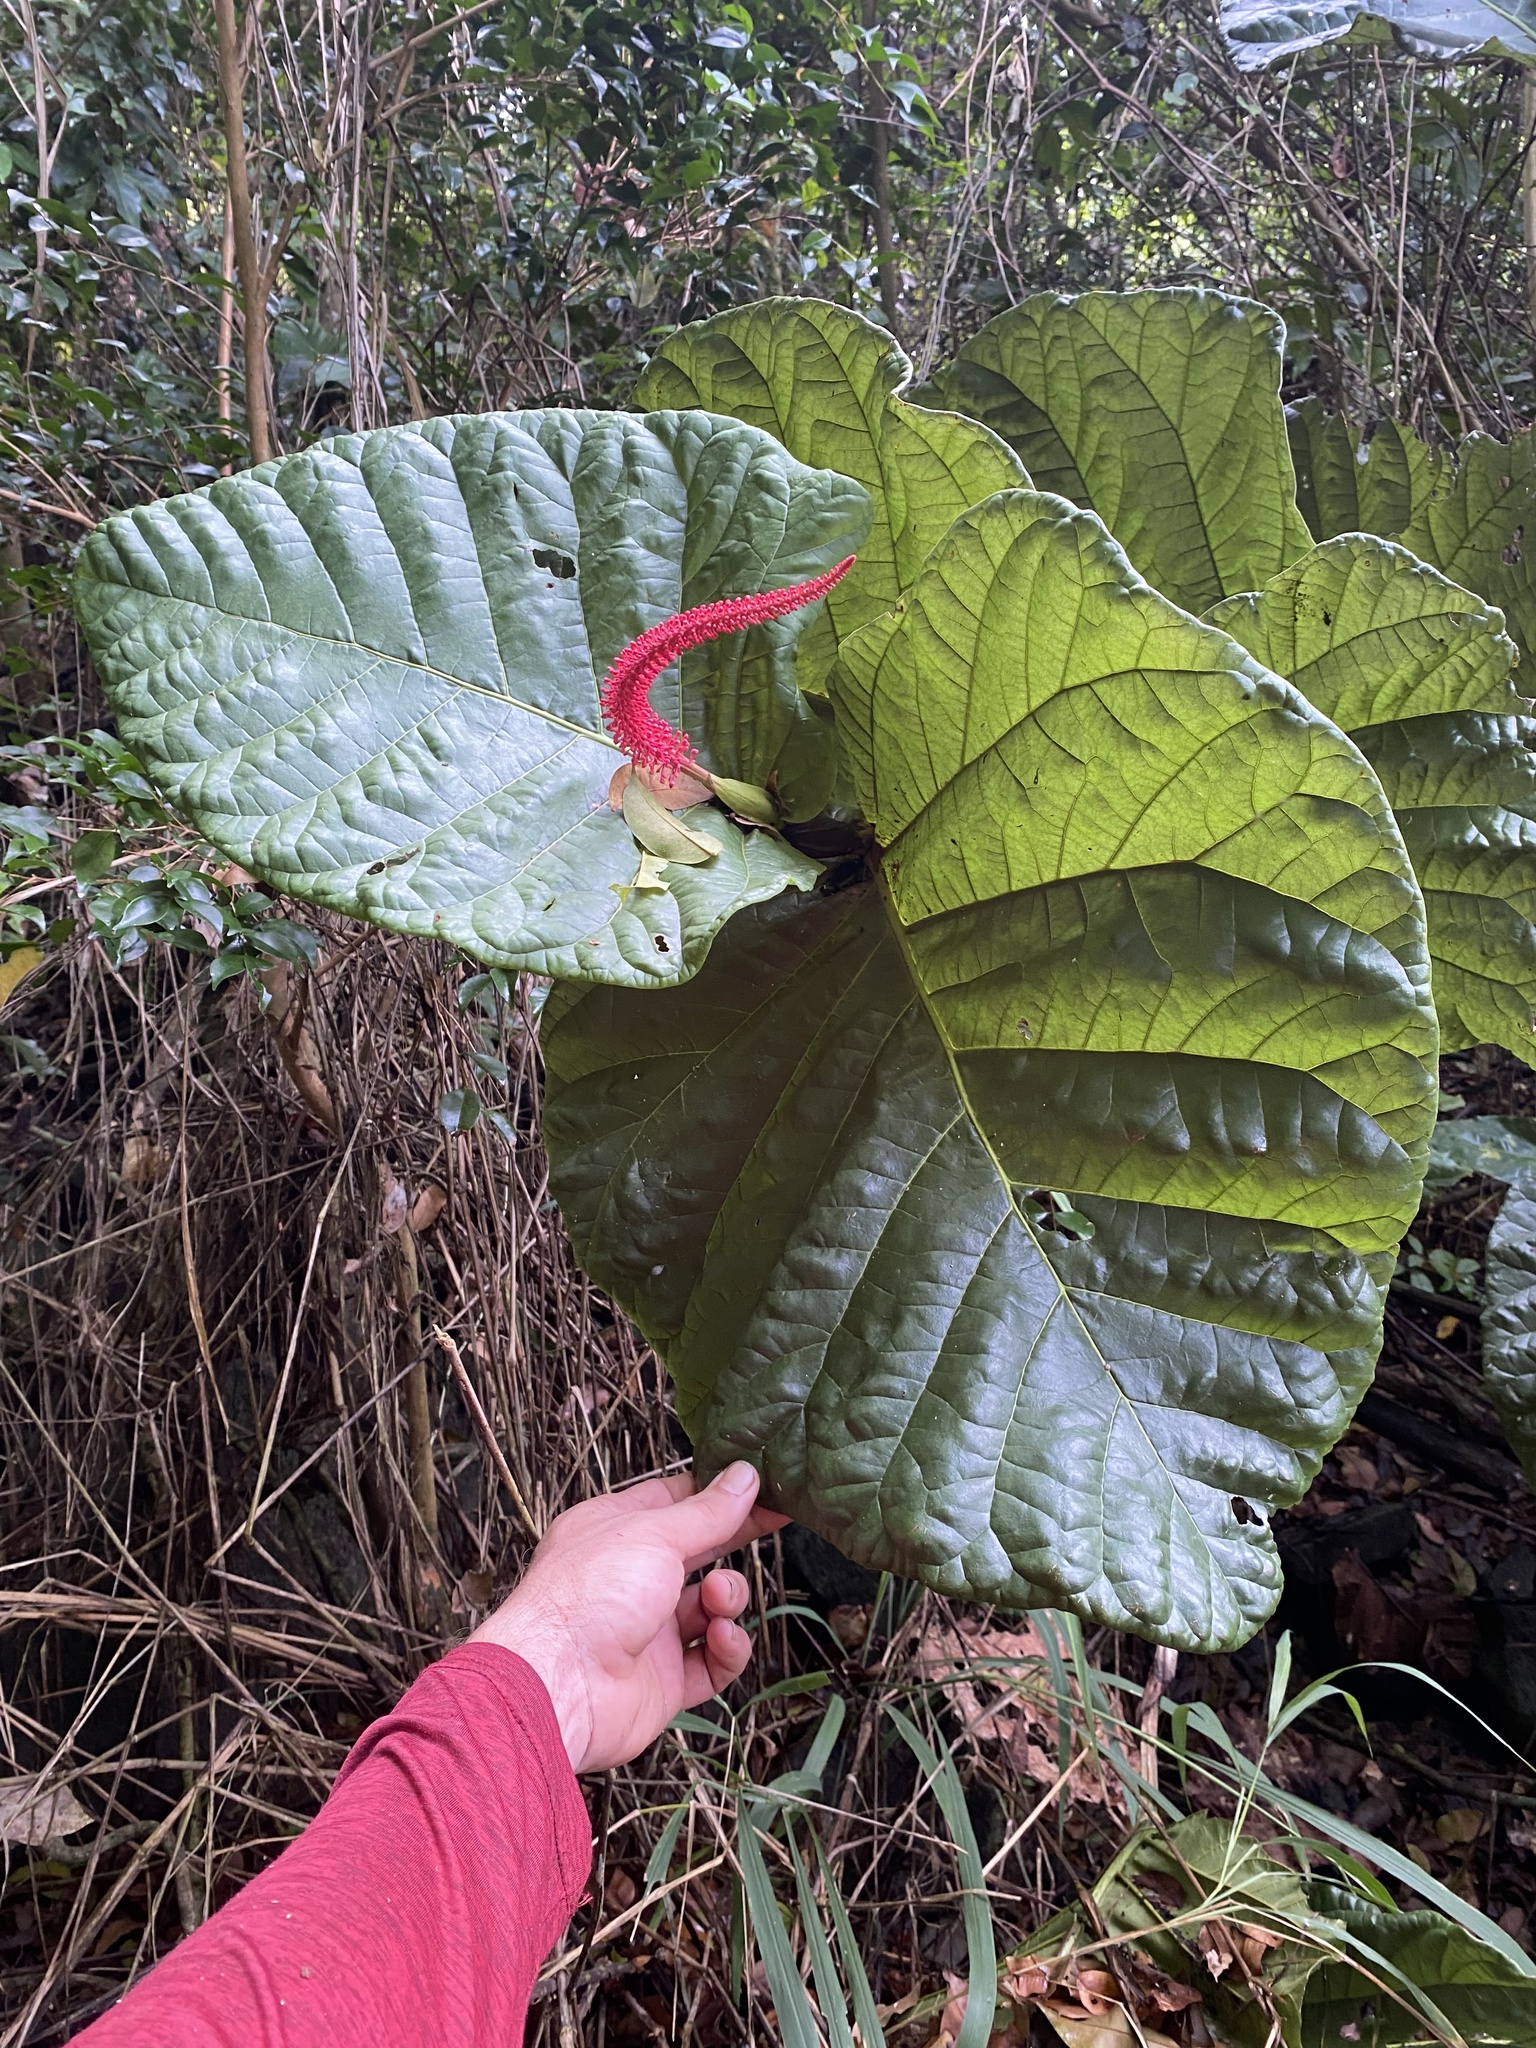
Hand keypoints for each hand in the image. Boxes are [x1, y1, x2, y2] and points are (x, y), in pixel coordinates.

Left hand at [471, 1462, 788, 1772]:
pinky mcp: (664, 1680)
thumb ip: (707, 1512)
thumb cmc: (589, 1596)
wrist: (559, 1687)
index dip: (718, 1494)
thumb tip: (744, 1477)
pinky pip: (712, 1662)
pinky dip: (726, 1649)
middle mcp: (630, 1578)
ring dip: (726, 1599)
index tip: (761, 1484)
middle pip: (698, 1550)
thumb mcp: (655, 1535)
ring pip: (711, 1607)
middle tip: (777, 1520)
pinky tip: (721, 1638)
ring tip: (717, 1599)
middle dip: (736, 1537)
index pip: (675, 1501)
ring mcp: (648, 1631)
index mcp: (614, 1531)